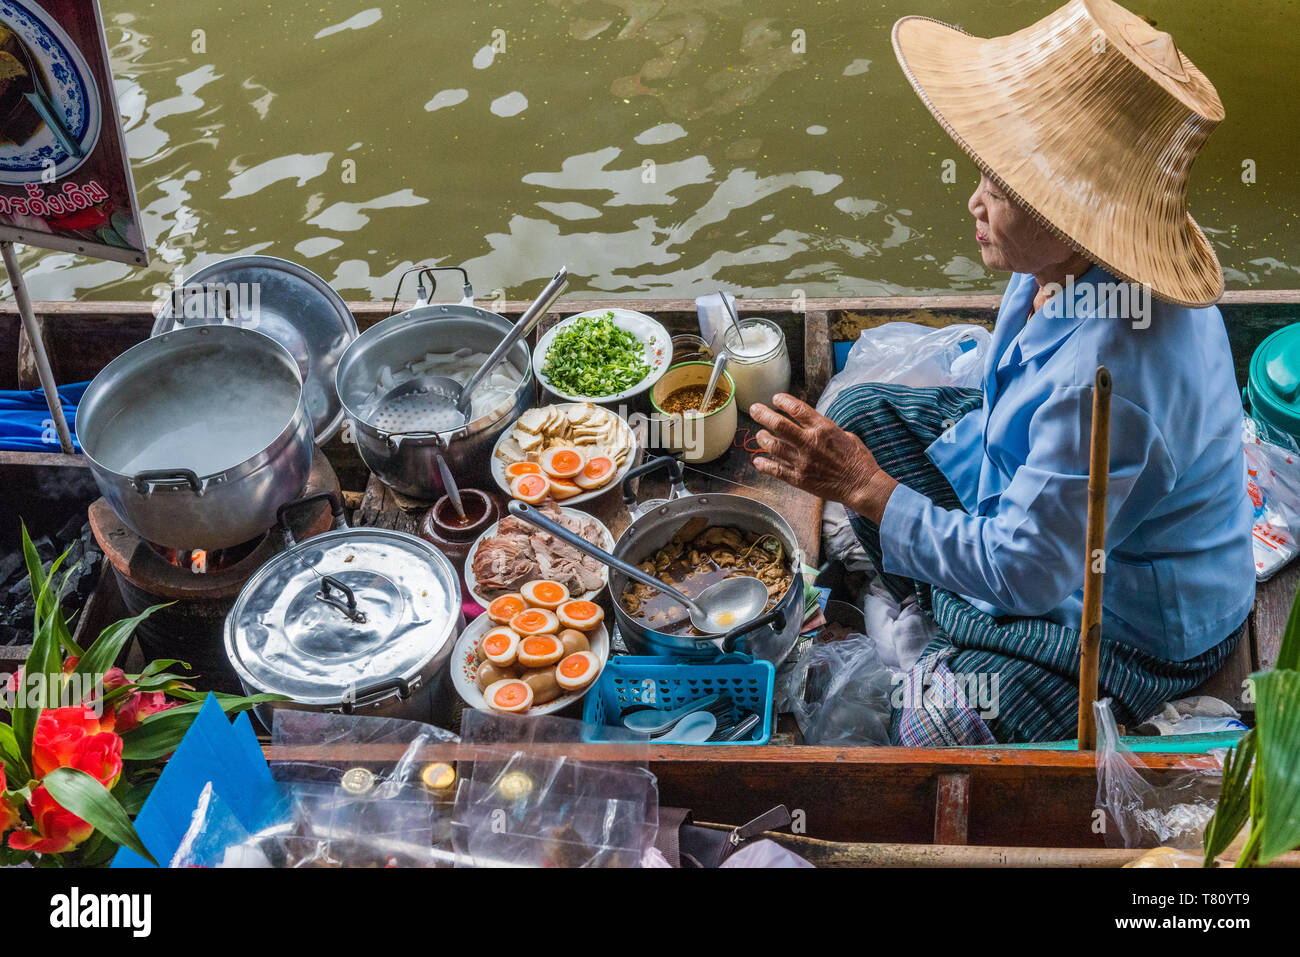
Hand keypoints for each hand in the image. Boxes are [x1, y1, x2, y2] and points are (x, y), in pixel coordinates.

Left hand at [749, 394, 898, 523]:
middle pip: (779, 424)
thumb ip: (825, 429)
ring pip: (774, 446)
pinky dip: (764, 465)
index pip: (797, 408)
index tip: (775, 399)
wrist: (861, 485)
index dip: (783, 401)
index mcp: (823, 428)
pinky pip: (776, 470)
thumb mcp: (845, 435)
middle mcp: (810, 442)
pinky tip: (757, 460)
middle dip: (763, 415)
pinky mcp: (799, 479)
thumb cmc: (858, 460)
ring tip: (759, 434)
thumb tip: (812, 425)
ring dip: (762, 438)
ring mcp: (802, 461)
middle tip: (755, 410)